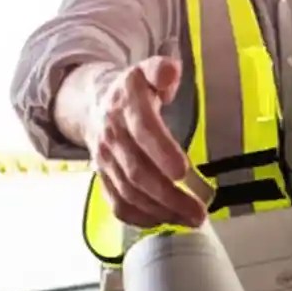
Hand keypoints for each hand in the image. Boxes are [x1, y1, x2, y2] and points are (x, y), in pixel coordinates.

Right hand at [85, 56, 205, 228]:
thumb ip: (161, 70)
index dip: (161, 151)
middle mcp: (112, 137)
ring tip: (190, 219)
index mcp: (126, 106)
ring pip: (128, 193)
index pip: (143, 131)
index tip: (183, 171)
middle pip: (137, 171)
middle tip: (198, 210)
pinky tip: (166, 221)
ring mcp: (104, 161)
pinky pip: (118, 204)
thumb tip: (169, 73)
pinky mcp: (103, 179)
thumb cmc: (133, 91)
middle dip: (168, 194)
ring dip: (160, 210)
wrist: (93, 104)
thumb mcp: (147, 70)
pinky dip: (141, 218)